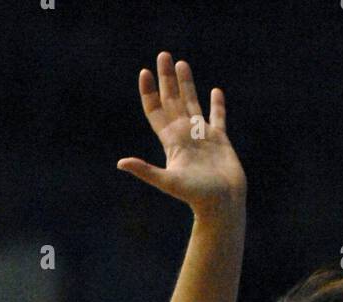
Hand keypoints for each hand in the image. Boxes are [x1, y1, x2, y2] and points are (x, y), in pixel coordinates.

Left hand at [118, 51, 245, 215]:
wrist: (222, 205)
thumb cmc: (196, 195)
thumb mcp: (167, 181)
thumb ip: (145, 170)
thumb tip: (121, 163)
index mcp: (171, 141)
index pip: (156, 111)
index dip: (149, 92)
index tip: (144, 72)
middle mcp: (185, 136)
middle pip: (172, 101)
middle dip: (167, 79)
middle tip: (163, 55)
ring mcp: (202, 137)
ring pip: (192, 103)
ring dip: (187, 84)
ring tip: (182, 63)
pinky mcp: (220, 141)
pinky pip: (218, 117)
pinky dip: (216, 105)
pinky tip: (215, 91)